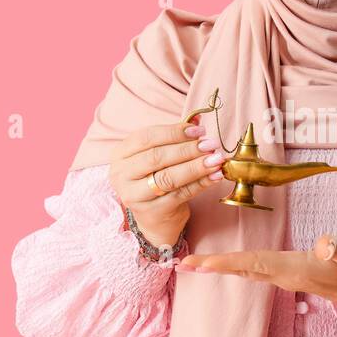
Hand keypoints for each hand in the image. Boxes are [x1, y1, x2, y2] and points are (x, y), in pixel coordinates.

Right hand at [107, 115, 226, 248]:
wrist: (154, 218)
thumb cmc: (156, 179)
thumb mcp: (159, 156)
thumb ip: (174, 138)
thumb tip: (198, 119)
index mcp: (120, 155)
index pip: (146, 138)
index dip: (174, 132)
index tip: (199, 130)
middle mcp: (121, 175)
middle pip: (157, 157)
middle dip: (187, 149)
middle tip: (211, 144)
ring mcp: (134, 196)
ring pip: (169, 177)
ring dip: (196, 166)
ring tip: (217, 159)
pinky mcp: (152, 212)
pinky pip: (180, 194)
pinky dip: (201, 183)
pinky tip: (215, 176)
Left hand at [176, 233, 336, 305]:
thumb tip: (322, 246)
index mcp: (294, 269)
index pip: (253, 263)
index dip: (226, 262)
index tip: (201, 263)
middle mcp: (283, 276)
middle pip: (241, 270)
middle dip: (212, 266)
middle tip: (181, 263)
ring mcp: (284, 278)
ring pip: (245, 272)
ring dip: (219, 266)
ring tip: (192, 263)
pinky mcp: (286, 275)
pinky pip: (253, 271)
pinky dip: (234, 266)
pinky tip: (222, 264)